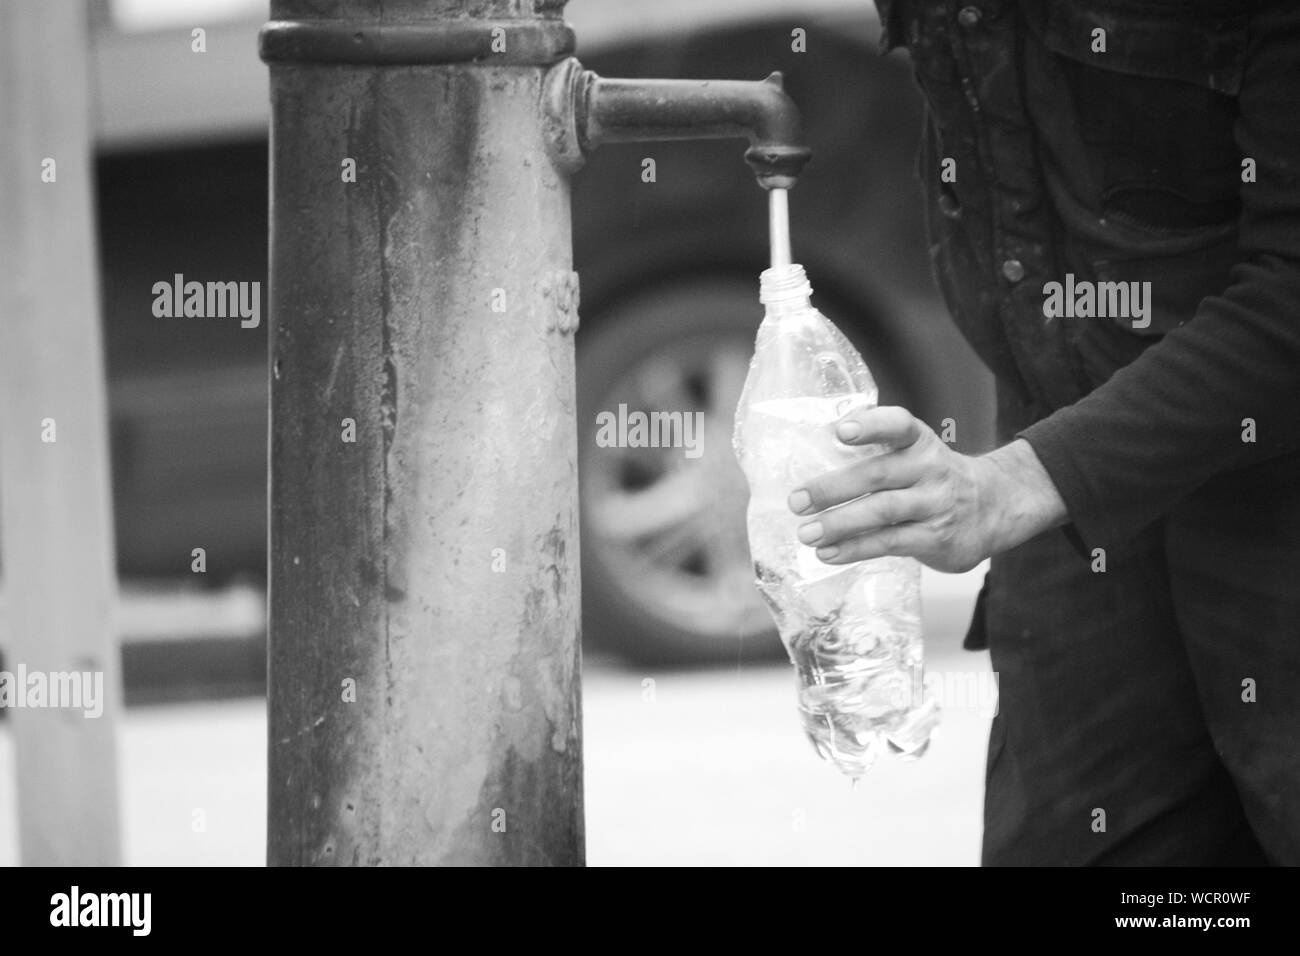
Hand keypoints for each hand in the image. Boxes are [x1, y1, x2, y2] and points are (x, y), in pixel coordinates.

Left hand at [786, 406, 1067, 572]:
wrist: (994, 506)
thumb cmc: (934, 477)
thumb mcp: (915, 451)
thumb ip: (878, 444)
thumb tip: (825, 438)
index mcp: (920, 442)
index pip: (898, 426)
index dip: (870, 426)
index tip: (840, 430)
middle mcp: (930, 470)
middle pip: (878, 475)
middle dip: (834, 488)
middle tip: (797, 500)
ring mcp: (934, 505)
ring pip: (882, 512)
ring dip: (839, 523)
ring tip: (806, 532)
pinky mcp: (935, 538)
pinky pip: (889, 543)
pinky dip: (855, 548)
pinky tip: (828, 553)